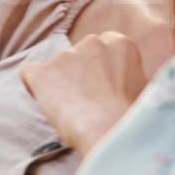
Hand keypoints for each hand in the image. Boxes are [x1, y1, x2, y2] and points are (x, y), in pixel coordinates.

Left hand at [20, 27, 170, 153]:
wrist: (110, 132)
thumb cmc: (132, 118)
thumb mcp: (145, 89)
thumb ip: (132, 76)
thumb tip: (128, 82)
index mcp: (121, 44)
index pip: (104, 45)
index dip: (100, 67)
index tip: (102, 85)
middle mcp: (92, 43)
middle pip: (79, 52)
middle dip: (80, 70)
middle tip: (86, 98)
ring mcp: (65, 55)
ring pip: (56, 65)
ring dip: (60, 81)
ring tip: (71, 108)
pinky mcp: (42, 71)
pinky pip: (29, 73)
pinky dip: (34, 86)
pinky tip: (47, 102)